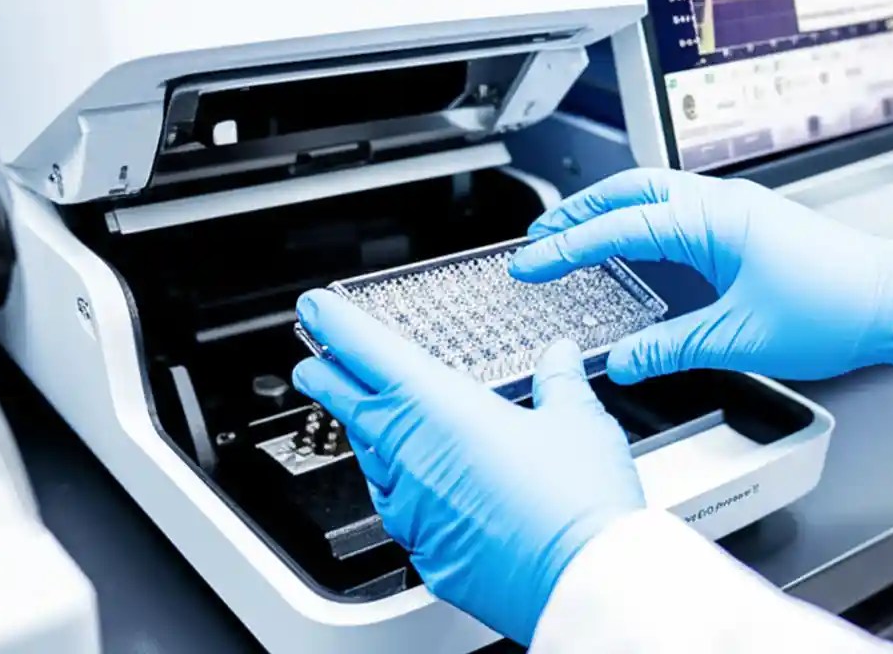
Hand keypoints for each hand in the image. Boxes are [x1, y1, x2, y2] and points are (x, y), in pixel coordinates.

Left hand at [292, 290, 644, 644]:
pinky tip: (419, 484)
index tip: (316, 308)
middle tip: (310, 367)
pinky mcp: (428, 550)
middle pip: (357, 409)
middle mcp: (413, 457)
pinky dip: (403, 488)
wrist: (582, 584)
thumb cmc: (578, 506)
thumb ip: (559, 382)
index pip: (372, 355)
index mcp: (441, 409)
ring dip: (369, 436)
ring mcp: (414, 508)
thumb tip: (558, 357)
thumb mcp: (578, 423)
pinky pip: (402, 509)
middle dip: (330, 383)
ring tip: (370, 420)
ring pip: (376, 462)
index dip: (338, 326)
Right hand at [510, 168, 892, 383]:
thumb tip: (625, 361)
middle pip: (632, 190)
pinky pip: (682, 208)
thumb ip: (673, 348)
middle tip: (541, 238)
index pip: (621, 226)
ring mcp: (738, 208)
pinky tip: (636, 246)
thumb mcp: (741, 338)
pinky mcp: (750, 222)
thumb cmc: (835, 308)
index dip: (568, 246)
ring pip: (656, 194)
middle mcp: (723, 203)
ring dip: (612, 211)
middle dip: (580, 211)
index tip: (531, 262)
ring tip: (576, 237)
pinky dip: (645, 219)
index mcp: (714, 220)